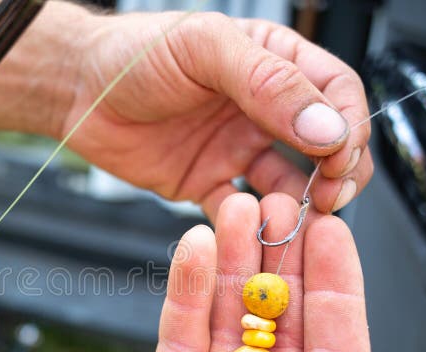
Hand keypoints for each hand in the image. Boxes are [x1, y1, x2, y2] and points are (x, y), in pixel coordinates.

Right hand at [0, 193, 425, 351]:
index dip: (337, 293)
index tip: (333, 233)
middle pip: (284, 334)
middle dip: (280, 269)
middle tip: (276, 208)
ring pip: (233, 327)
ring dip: (234, 269)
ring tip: (233, 213)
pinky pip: (181, 338)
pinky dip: (186, 292)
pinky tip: (194, 251)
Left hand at [62, 12, 373, 219]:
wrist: (79, 91)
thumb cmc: (134, 55)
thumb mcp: (205, 50)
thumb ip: (268, 83)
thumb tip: (326, 127)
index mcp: (274, 63)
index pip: (336, 93)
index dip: (347, 125)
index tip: (339, 154)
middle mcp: (262, 109)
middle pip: (325, 144)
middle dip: (337, 171)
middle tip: (330, 195)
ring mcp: (238, 149)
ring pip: (290, 183)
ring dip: (301, 204)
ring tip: (296, 218)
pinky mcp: (209, 183)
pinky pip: (241, 212)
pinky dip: (252, 226)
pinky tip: (250, 229)